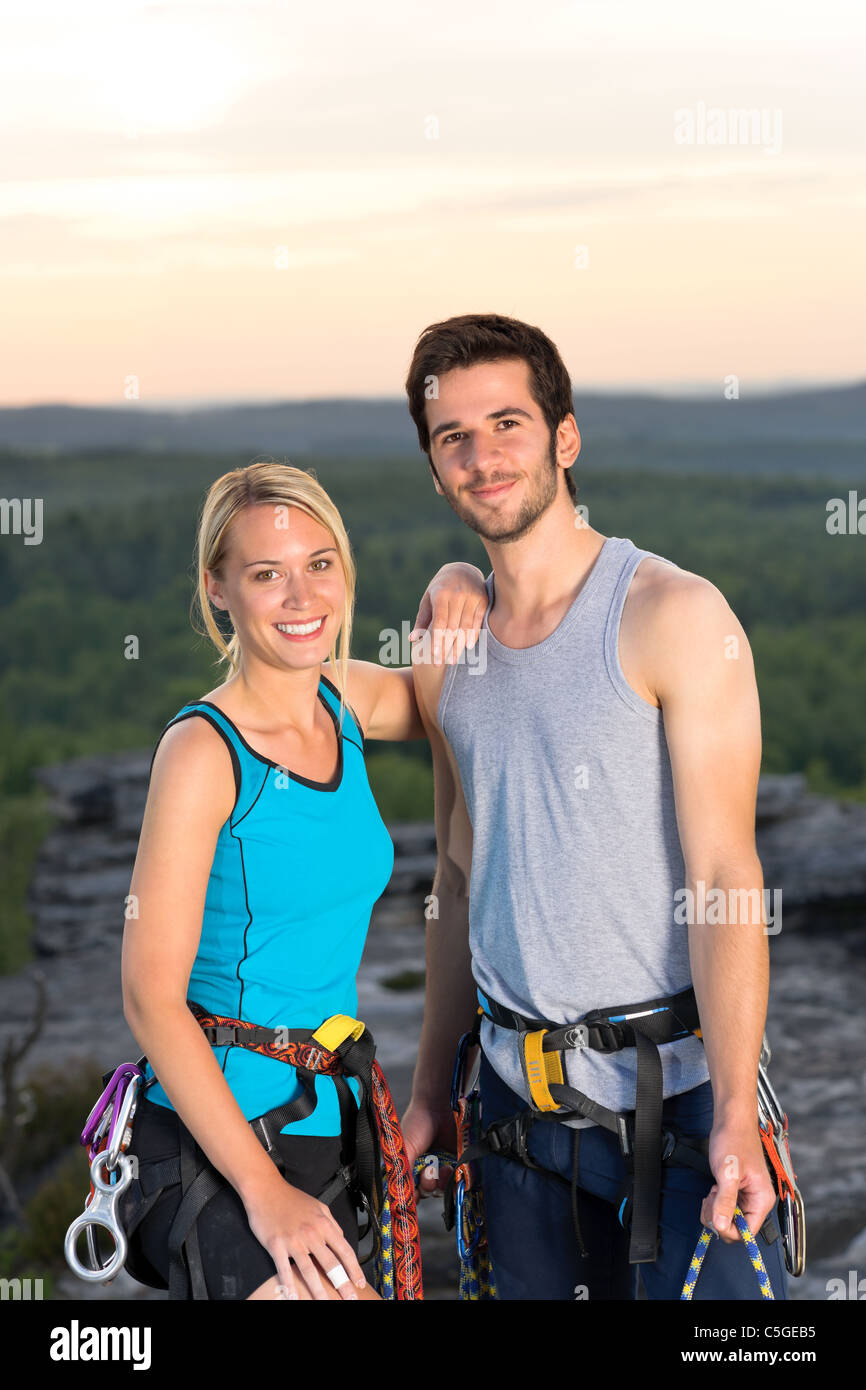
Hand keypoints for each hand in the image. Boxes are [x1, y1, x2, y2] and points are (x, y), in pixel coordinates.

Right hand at [244, 1171, 366, 1300]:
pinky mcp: (276, 1245)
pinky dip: (289, 1285)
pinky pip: (285, 1270)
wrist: (266, 1190)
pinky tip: (294, 1297)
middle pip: (331, 1264)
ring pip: (309, 1271)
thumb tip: (340, 1237)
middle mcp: (312, 1234)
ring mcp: (294, 1241)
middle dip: (342, 1285)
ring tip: (324, 1304)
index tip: (359, 1283)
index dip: (354, 1269)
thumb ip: (331, 1222)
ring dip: (318, 1291)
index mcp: (324, 1224)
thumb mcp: (318, 1206)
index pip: (344, 1250)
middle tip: (350, 1299)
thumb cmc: (292, 1198)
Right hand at [401, 1097, 457, 1197]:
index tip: (416, 1196)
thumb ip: (403, 1173)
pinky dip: (456, 1178)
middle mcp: (425, 1169)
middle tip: (429, 1173)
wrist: (436, 1107)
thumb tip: (399, 1195)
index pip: (411, 1192)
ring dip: (443, 1181)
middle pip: (428, 1192)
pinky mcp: (457, 1162)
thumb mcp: (405, 1150)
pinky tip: (452, 1168)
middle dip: (429, 1186)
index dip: (413, 1197)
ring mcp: (442, 1166)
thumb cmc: (416, 1124)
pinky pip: (459, 1179)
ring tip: (444, 1168)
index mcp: (410, 1168)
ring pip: (443, 1188)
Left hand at [410, 563, 487, 664]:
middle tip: (440, 664)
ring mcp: (472, 597)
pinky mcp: (483, 600)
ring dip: (459, 646)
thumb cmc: (440, 588)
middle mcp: (457, 595)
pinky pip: (477, 622)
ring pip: (465, 627)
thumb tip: (412, 640)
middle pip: (452, 628)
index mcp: (441, 595)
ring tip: (452, 660)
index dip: (436, 641)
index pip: (439, 623)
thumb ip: (422, 620)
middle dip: (445, 648)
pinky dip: (472, 635)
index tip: (434, 657)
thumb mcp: (428, 600)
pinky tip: (467, 647)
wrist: (462, 569)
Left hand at [700, 1119, 776, 1244]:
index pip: (748, 1233)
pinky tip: (713, 1188)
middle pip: (737, 1228)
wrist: (731, 1121)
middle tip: (710, 1199)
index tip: (714, 1217)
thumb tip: (720, 1226)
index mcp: (762, 1200)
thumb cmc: (733, 1141)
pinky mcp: (737, 1191)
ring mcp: (746, 1197)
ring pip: (729, 1219)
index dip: (729, 1230)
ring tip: (712, 1191)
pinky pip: (725, 1208)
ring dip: (715, 1210)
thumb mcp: (728, 1173)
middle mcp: (757, 1201)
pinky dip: (715, 1203)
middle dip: (719, 1218)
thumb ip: (725, 1201)